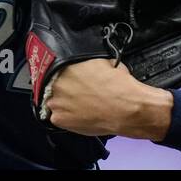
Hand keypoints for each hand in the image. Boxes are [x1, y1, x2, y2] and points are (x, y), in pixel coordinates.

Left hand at [44, 58, 174, 139]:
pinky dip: (67, 116)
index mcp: (65, 66)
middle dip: (65, 87)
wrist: (128, 109)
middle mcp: (57, 83)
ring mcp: (56, 102)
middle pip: (53, 84)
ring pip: (54, 100)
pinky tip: (80, 114)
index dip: (62, 72)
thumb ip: (86, 62)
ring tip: (81, 103)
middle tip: (79, 91)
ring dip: (64, 101)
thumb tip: (85, 63)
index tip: (68, 77)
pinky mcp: (60, 119)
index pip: (52, 65)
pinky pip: (57, 116)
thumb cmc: (119, 87)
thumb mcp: (103, 61)